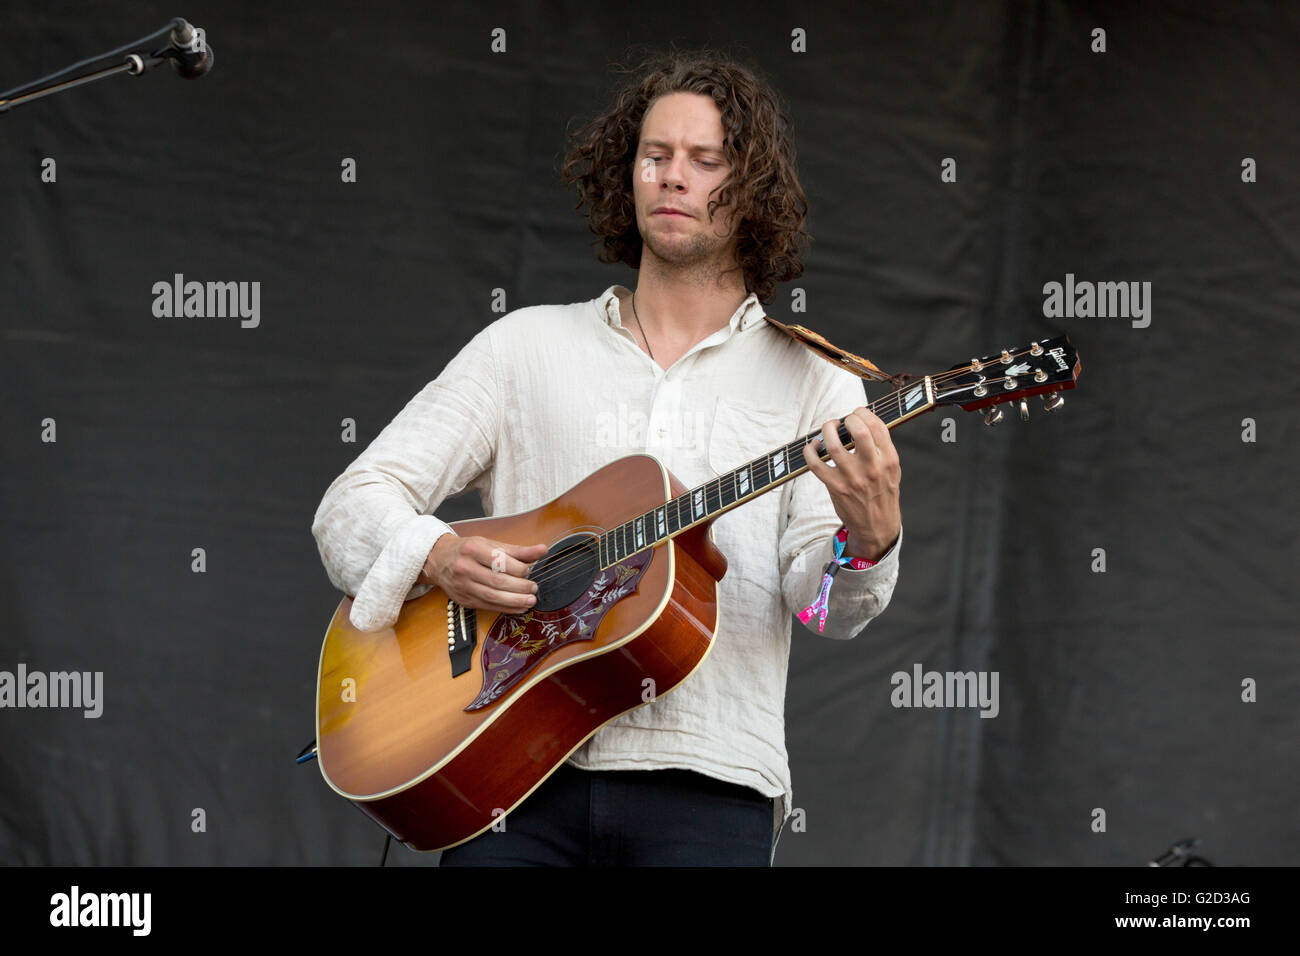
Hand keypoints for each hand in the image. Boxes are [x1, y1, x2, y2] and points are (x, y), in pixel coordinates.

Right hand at [418, 533, 548, 614]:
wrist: (439, 559)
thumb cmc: (468, 550)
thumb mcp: (490, 544)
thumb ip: (518, 550)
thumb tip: (542, 550)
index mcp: (473, 549)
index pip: (499, 561)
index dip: (517, 568)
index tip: (529, 571)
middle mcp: (465, 568)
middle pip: (496, 581)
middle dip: (519, 587)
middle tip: (533, 588)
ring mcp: (463, 586)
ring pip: (492, 596)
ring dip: (515, 601)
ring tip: (530, 600)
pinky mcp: (464, 600)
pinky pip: (488, 606)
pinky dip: (506, 608)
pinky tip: (519, 607)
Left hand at [801, 406, 901, 561]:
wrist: (877, 526)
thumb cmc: (883, 494)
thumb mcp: (892, 470)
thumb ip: (882, 448)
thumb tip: (864, 422)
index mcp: (888, 460)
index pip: (877, 426)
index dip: (863, 413)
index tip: (857, 414)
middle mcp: (872, 468)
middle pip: (858, 431)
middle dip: (848, 419)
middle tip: (844, 421)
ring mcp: (852, 478)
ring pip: (833, 445)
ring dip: (827, 429)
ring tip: (829, 428)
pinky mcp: (835, 487)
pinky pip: (815, 463)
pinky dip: (810, 450)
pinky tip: (814, 446)